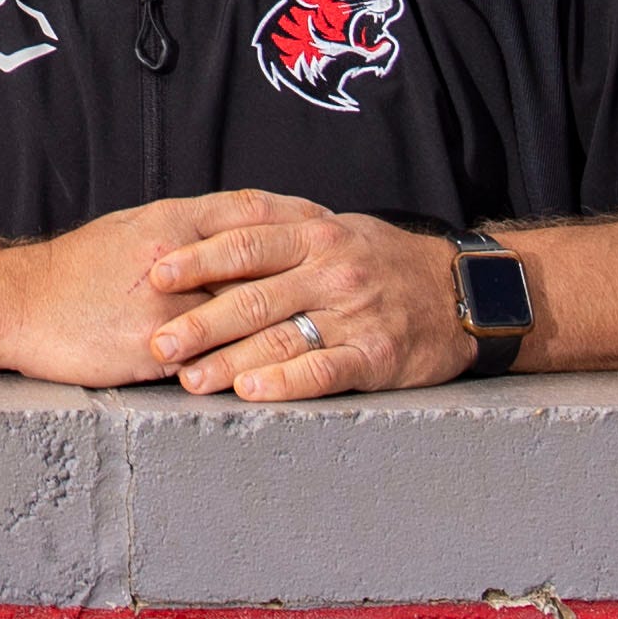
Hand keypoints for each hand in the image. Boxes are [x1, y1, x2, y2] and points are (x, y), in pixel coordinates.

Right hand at [0, 190, 326, 385]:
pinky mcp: (155, 349)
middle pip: (262, 260)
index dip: (297, 217)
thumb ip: (183, 230)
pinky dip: (252, 363)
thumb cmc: (74, 269)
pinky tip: (283, 371)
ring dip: (290, 320)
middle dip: (309, 268)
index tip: (332, 223)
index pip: (251, 212)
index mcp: (171, 222)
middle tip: (349, 274)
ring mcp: (169, 305)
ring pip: (246, 313)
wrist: (19, 304)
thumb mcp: (131, 229)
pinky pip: (216, 358)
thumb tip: (228, 229)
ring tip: (330, 327)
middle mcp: (177, 258)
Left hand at [141, 207, 474, 400]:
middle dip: (199, 322)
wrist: (462, 290)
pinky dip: (286, 382)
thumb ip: (276, 232)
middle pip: (253, 296)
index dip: (197, 259)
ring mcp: (355, 313)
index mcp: (314, 234)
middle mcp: (331, 270)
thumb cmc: (380, 259)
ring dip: (229, 361)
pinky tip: (252, 391)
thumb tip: (200, 236)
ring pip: (281, 337)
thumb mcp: (332, 227)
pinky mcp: (377, 355)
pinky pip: (325, 370)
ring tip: (190, 379)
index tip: (155, 274)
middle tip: (157, 343)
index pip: (245, 242)